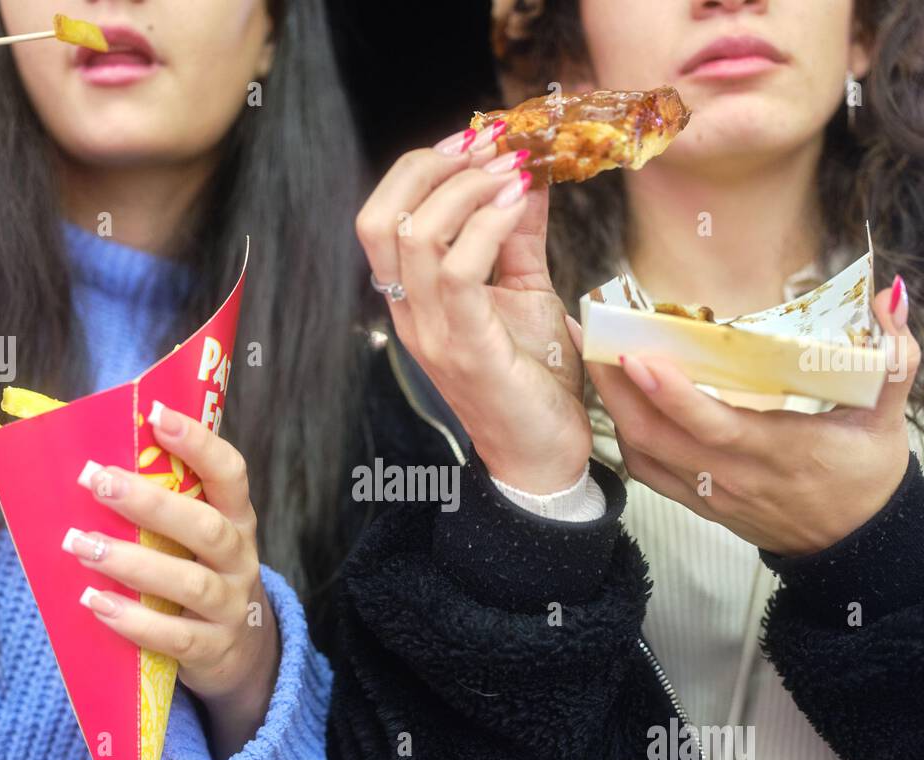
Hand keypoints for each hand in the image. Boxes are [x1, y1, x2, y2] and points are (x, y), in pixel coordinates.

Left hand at [70, 404, 277, 759]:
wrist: (242, 653)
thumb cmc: (200, 575)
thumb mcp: (196, 539)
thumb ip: (163, 506)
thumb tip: (90, 465)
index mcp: (237, 519)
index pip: (229, 473)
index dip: (199, 443)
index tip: (157, 414)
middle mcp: (240, 559)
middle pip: (206, 527)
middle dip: (151, 503)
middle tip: (96, 480)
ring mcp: (231, 607)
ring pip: (188, 583)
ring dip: (131, 562)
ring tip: (79, 545)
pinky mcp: (214, 649)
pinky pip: (175, 636)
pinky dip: (133, 620)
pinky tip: (94, 603)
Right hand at [355, 125, 592, 493]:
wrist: (542, 455)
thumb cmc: (530, 379)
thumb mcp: (525, 291)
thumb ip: (518, 236)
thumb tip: (527, 174)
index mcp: (413, 297)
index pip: (384, 216)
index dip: (422, 167)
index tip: (478, 140)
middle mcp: (409, 313)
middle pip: (380, 217)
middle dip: (430, 167)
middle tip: (490, 148)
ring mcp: (432, 333)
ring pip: (415, 238)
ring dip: (467, 189)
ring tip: (513, 172)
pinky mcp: (465, 350)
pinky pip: (458, 273)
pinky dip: (488, 226)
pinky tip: (519, 206)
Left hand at [587, 280, 919, 555]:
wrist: (852, 549)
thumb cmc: (866, 479)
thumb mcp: (889, 421)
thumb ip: (894, 360)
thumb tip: (889, 300)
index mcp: (777, 453)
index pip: (713, 425)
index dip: (671, 394)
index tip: (637, 355)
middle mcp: (731, 476)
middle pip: (655, 436)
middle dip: (614, 386)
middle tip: (588, 334)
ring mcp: (708, 493)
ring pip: (642, 453)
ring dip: (611, 406)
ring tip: (589, 356)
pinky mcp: (698, 503)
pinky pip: (648, 471)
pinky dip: (624, 436)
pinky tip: (613, 400)